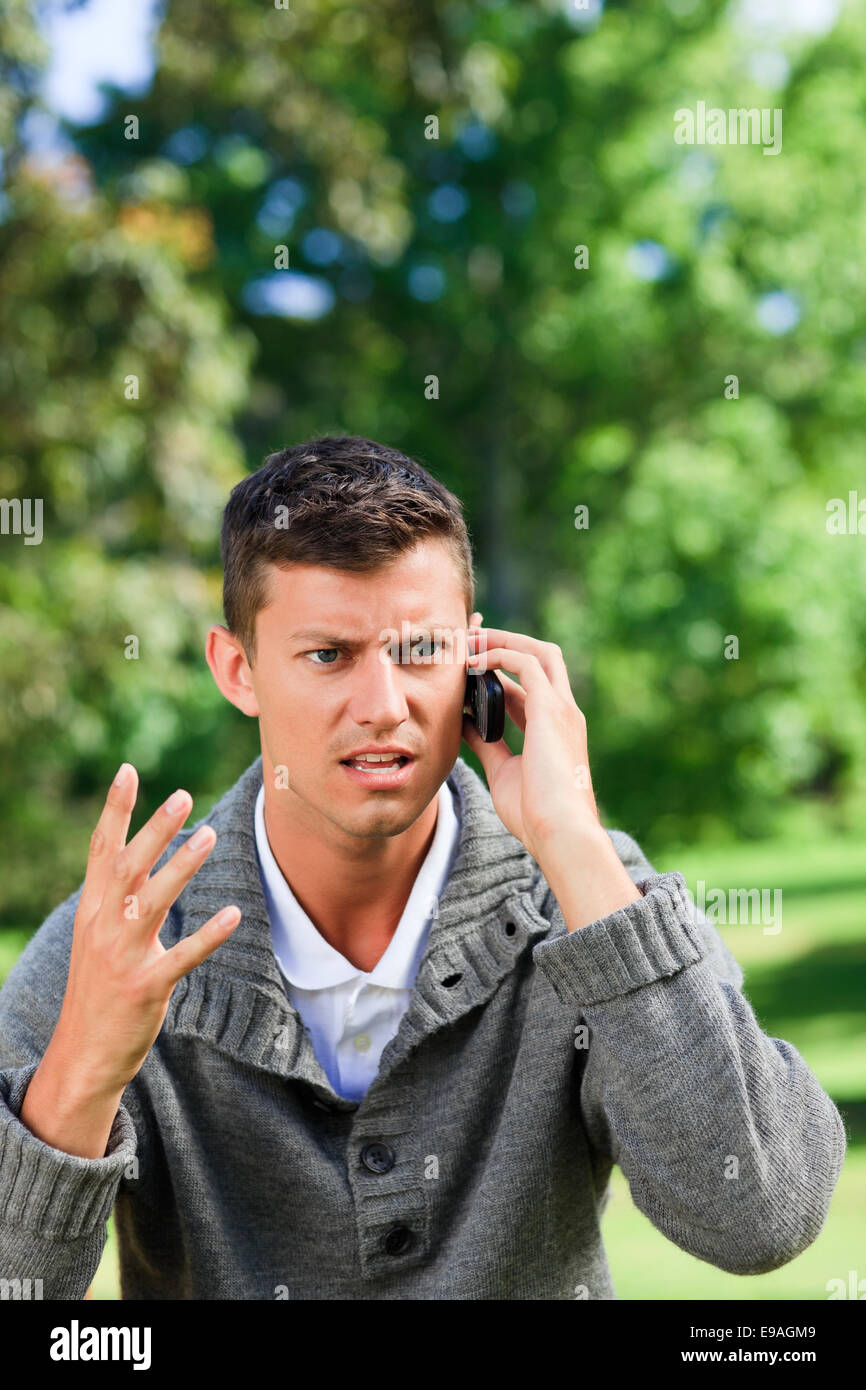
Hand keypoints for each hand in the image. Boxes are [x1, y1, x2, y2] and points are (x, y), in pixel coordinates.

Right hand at [49, 763, 240, 1096]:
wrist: (84, 1055)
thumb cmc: (99, 990)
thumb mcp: (98, 937)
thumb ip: (118, 897)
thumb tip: (139, 853)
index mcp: (92, 912)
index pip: (101, 851)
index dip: (115, 810)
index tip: (128, 770)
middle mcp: (102, 928)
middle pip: (126, 867)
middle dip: (154, 829)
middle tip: (183, 796)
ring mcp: (121, 959)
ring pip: (151, 902)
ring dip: (180, 867)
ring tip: (209, 835)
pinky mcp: (145, 988)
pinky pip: (181, 956)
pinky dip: (207, 935)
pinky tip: (233, 915)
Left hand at [461, 625, 601, 859]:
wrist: (560, 833)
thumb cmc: (535, 814)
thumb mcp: (502, 771)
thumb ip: (486, 744)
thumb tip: (462, 723)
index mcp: (554, 729)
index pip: (527, 686)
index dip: (497, 670)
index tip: (466, 661)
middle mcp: (564, 712)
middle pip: (540, 656)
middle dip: (504, 641)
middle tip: (468, 635)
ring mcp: (563, 709)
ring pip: (538, 651)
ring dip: (501, 640)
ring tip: (467, 639)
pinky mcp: (553, 709)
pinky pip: (526, 663)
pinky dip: (499, 654)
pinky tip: (472, 661)